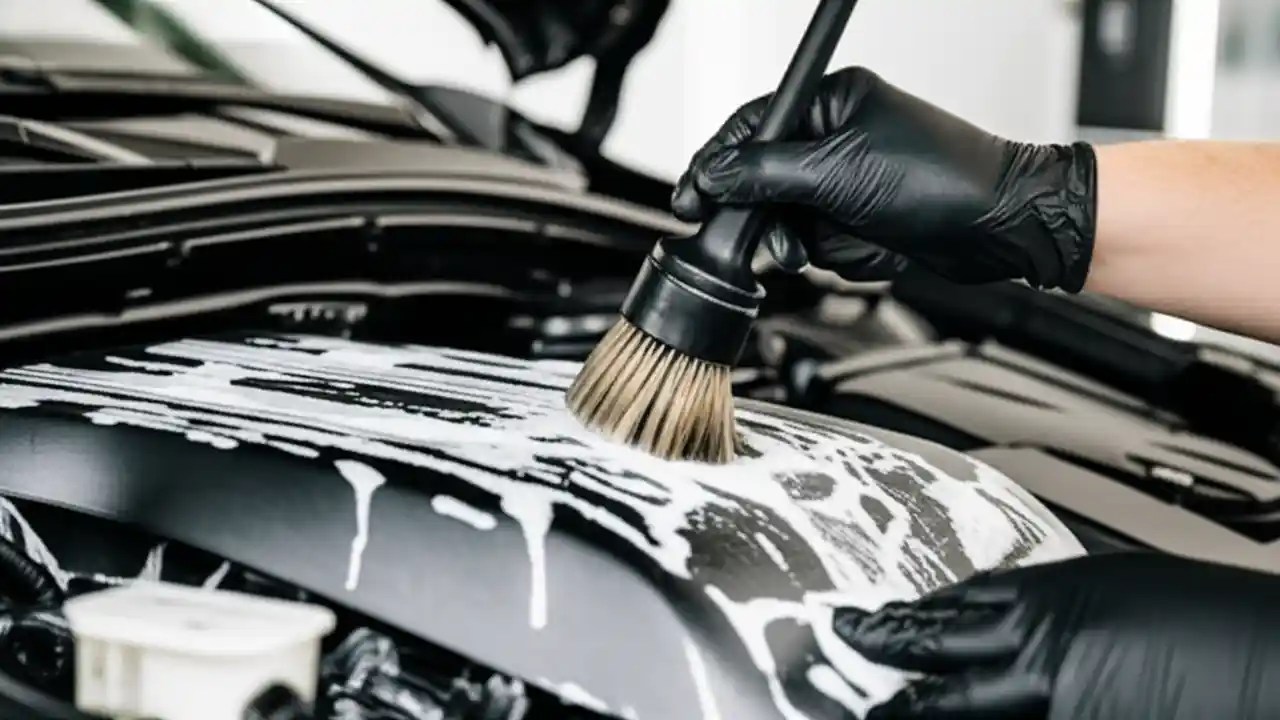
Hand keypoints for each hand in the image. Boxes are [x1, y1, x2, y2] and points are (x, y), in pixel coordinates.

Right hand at [671, 67, 1097, 290]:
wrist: (1004, 227)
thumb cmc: (944, 179)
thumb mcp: (836, 172)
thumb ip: (762, 174)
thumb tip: (712, 174)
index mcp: (831, 102)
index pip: (750, 129)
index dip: (716, 167)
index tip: (693, 199)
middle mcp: (837, 137)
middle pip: (765, 184)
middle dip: (779, 217)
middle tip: (786, 235)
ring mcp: (850, 181)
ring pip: (792, 223)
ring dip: (815, 241)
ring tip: (848, 238)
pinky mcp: (863, 218)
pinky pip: (823, 245)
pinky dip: (843, 255)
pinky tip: (873, 247)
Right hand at [833, 553, 1279, 718]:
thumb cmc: (1218, 710)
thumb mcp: (1100, 719)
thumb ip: (1017, 712)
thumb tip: (972, 711)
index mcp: (1044, 681)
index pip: (941, 705)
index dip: (898, 712)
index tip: (867, 713)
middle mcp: (1045, 630)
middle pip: (943, 636)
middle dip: (888, 637)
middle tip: (846, 627)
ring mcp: (1073, 594)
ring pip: (977, 597)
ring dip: (929, 607)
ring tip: (894, 608)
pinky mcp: (1103, 576)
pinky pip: (1017, 577)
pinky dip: (981, 586)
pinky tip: (976, 591)